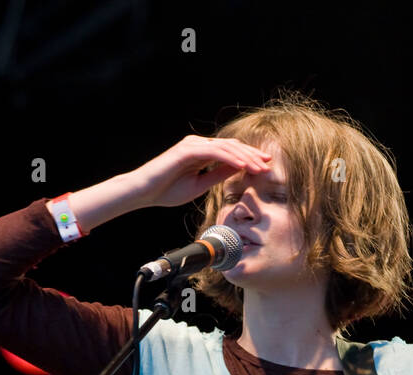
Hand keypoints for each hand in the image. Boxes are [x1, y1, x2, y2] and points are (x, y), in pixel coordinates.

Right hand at [124, 135, 272, 208]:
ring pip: (226, 147)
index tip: (265, 167)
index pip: (230, 151)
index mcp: (201, 152)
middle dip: (252, 155)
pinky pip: (214, 152)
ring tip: (259, 167)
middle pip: (231, 146)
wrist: (144, 192)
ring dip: (245, 157)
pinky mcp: (187, 150)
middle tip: (268, 165)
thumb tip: (238, 170)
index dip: (249, 158)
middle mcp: (198, 144)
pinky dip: (230, 158)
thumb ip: (218, 175)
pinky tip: (243, 166)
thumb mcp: (200, 185)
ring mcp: (193, 145)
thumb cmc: (167, 190)